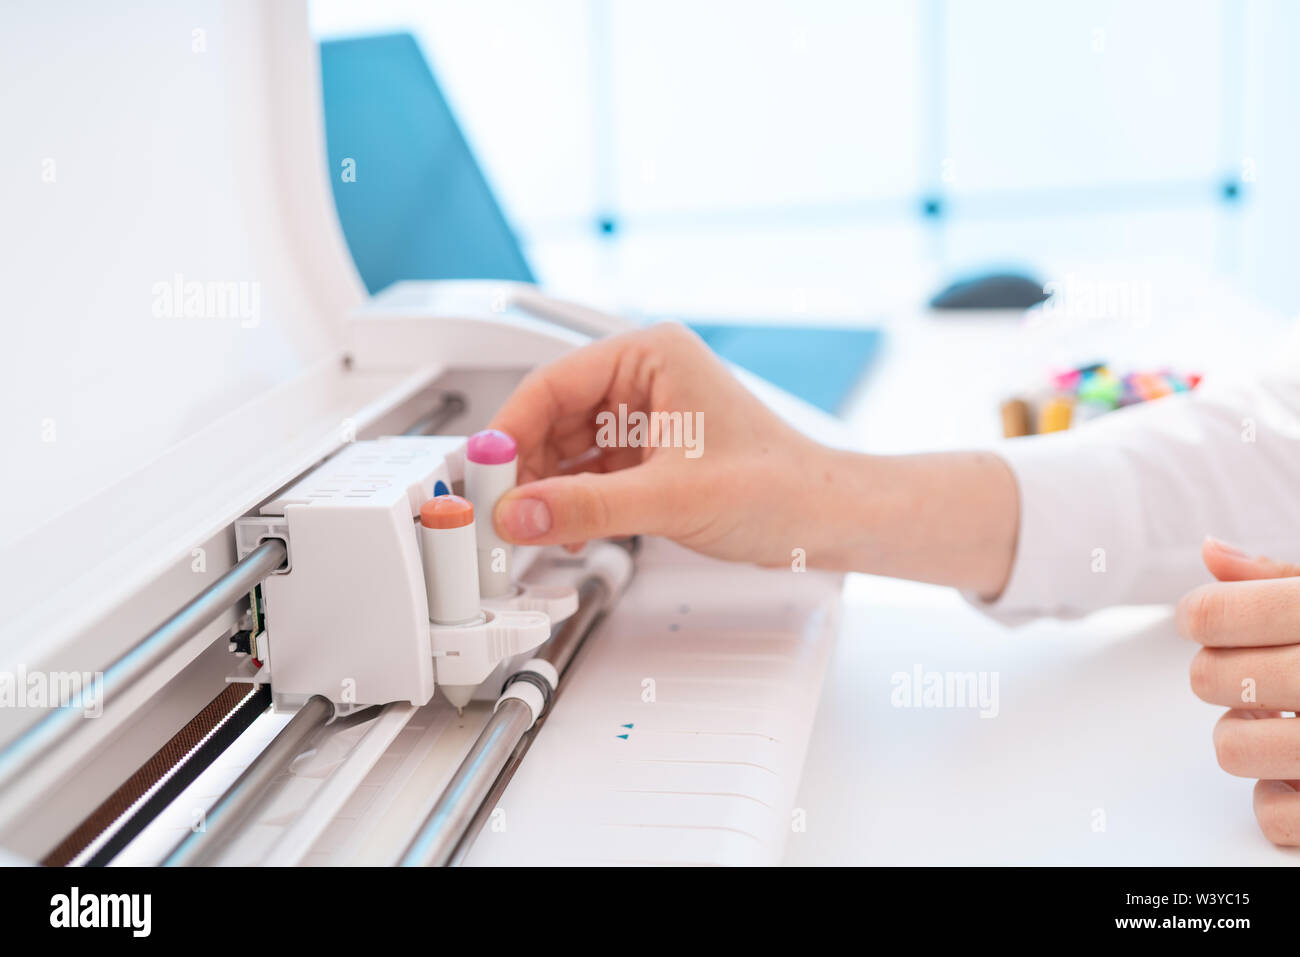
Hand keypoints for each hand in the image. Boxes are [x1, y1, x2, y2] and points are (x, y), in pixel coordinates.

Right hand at [487, 322, 831, 566]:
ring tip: (526, 527)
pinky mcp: (648, 453)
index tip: (482, 474)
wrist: (822, 520)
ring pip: (567, 447)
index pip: (553, 384)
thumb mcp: (670, 497)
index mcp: (653, 356)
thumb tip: (519, 514)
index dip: (510, 432)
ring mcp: (646, 416)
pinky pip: (590, 472)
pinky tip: (561, 530)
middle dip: (526, 467)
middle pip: (553, 416)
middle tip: (498, 510)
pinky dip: (571, 501)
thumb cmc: (777, 485)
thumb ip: (585, 508)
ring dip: (546, 489)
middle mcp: (645, 378)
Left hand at [1179, 536, 1299, 844]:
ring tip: (1282, 719)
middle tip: (1258, 673)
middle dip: (1223, 675)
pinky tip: (1298, 771)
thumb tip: (1210, 552)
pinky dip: (1276, 797)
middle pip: (1210, 679)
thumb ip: (1279, 579)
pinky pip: (1275, 815)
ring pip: (1231, 748)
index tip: (1211, 620)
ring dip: (1246, 736)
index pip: (1214, 614)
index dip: (1201, 615)